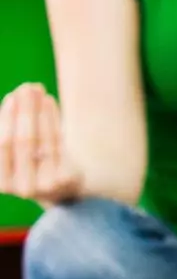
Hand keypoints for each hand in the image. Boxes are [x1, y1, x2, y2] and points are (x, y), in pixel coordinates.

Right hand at [0, 84, 81, 205]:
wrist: (62, 191)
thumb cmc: (29, 167)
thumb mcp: (13, 160)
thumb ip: (8, 139)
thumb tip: (12, 99)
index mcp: (1, 182)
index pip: (3, 145)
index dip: (6, 119)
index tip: (11, 97)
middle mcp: (22, 187)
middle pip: (22, 141)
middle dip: (25, 111)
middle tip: (27, 87)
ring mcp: (46, 184)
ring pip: (43, 140)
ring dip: (41, 111)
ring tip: (39, 90)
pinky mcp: (67, 178)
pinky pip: (60, 142)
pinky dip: (54, 120)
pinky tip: (50, 102)